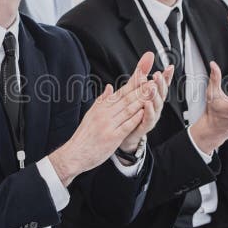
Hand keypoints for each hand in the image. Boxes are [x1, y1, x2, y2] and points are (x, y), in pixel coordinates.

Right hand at [49, 61, 153, 185]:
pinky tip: (144, 112)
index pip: (120, 91)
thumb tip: (110, 87)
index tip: (143, 73)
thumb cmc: (84, 135)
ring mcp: (108, 124)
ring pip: (128, 109)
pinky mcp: (111, 137)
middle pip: (126, 98)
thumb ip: (102, 100)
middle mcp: (104, 113)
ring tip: (152, 92)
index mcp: (101, 107)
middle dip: (140, 88)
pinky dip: (135, 118)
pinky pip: (126, 125)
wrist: (74, 153)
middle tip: (153, 79)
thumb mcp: (91, 114)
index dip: (133, 82)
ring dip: (141, 100)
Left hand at [119, 53, 173, 153]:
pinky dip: (148, 111)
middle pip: (161, 93)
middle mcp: (155, 106)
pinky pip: (148, 118)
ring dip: (155, 96)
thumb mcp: (135, 88)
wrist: (125, 134)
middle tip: (158, 75)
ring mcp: (151, 116)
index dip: (166, 76)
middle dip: (160, 84)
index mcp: (153, 96)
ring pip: (156, 105)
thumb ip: (142, 72)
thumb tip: (149, 54)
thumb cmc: (132, 111)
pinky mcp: (144, 126)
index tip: (170, 67)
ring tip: (152, 87)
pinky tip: (147, 104)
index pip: (162, 84)